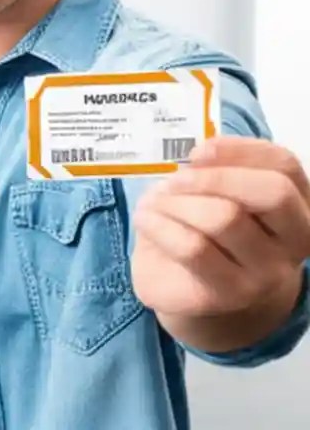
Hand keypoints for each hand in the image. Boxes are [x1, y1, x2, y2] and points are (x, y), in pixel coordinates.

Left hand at [131, 137, 309, 318]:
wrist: (185, 285)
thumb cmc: (201, 227)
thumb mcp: (211, 192)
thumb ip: (216, 168)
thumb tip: (202, 154)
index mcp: (297, 204)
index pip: (283, 165)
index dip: (240, 150)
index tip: (197, 151)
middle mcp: (295, 240)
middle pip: (272, 192)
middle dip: (214, 178)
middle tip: (176, 180)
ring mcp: (268, 271)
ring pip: (224, 217)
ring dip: (178, 202)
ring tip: (155, 203)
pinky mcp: (232, 291)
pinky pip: (192, 247)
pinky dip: (160, 225)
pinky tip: (147, 220)